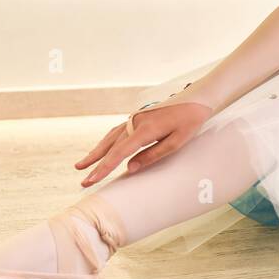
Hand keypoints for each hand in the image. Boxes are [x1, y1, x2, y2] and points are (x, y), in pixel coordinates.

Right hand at [75, 99, 213, 187]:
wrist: (196, 99)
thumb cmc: (189, 121)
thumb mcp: (176, 142)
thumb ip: (152, 155)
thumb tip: (130, 168)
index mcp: (145, 130)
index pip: (119, 153)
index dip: (104, 168)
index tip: (92, 179)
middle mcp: (135, 123)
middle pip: (110, 146)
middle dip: (95, 164)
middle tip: (83, 179)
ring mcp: (135, 119)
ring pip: (110, 138)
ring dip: (96, 152)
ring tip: (82, 165)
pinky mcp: (137, 118)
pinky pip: (117, 132)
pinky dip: (106, 142)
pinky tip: (101, 149)